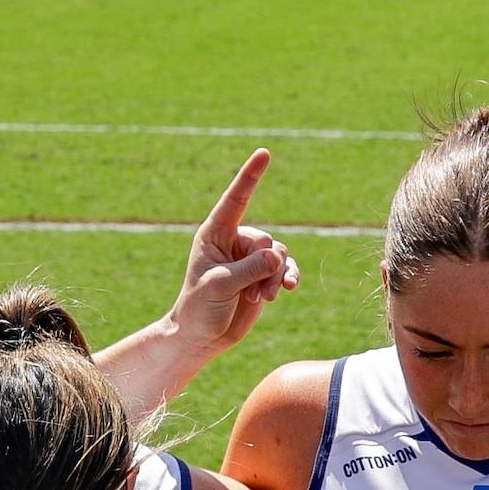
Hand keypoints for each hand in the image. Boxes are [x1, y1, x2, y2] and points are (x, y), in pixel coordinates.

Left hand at [170, 151, 300, 361]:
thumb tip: (277, 258)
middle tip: (250, 291)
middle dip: (264, 266)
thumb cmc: (200, 307)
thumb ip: (250, 269)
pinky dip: (287, 279)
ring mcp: (250, 258)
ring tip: (262, 298)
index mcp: (214, 233)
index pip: (236, 199)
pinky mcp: (263, 275)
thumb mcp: (221, 285)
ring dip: (275, 278)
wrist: (202, 336)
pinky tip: (287, 290)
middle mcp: (234, 241)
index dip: (250, 176)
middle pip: (266, 240)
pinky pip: (285, 269)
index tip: (264, 153)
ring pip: (279, 255)